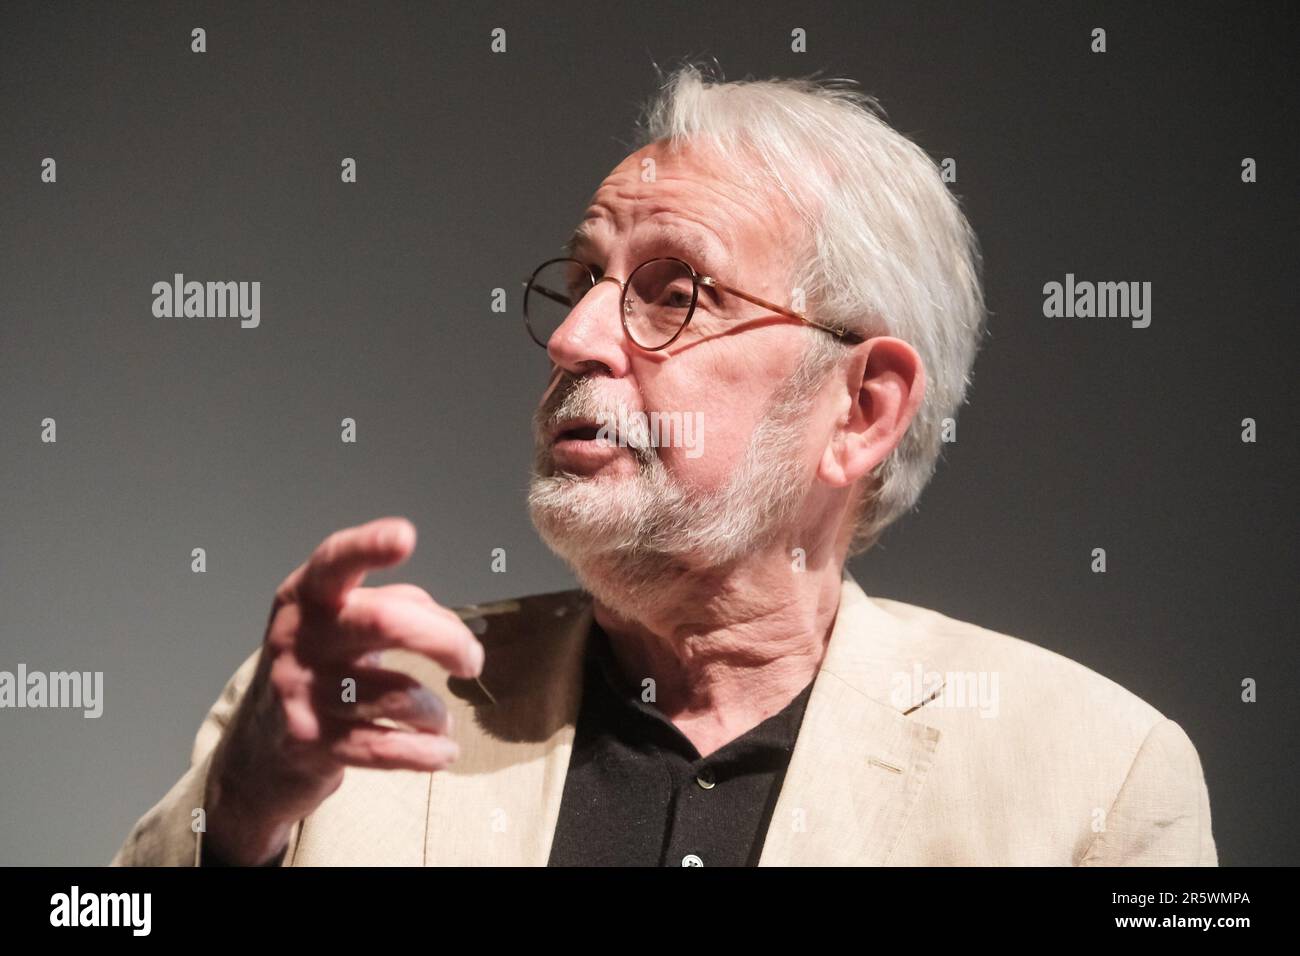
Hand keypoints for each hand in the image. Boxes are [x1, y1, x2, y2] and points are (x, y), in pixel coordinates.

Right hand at [203, 516, 482, 864]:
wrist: (260, 746)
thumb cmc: (322, 665)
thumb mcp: (343, 621)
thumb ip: (397, 606)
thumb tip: (452, 631)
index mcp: (308, 594)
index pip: (336, 560)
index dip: (369, 545)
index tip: (405, 536)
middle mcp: (300, 635)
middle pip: (384, 622)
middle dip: (444, 639)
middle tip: (470, 661)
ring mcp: (302, 690)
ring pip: (398, 693)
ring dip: (434, 713)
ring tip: (439, 721)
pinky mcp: (312, 742)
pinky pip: (386, 746)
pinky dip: (427, 753)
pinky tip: (442, 752)